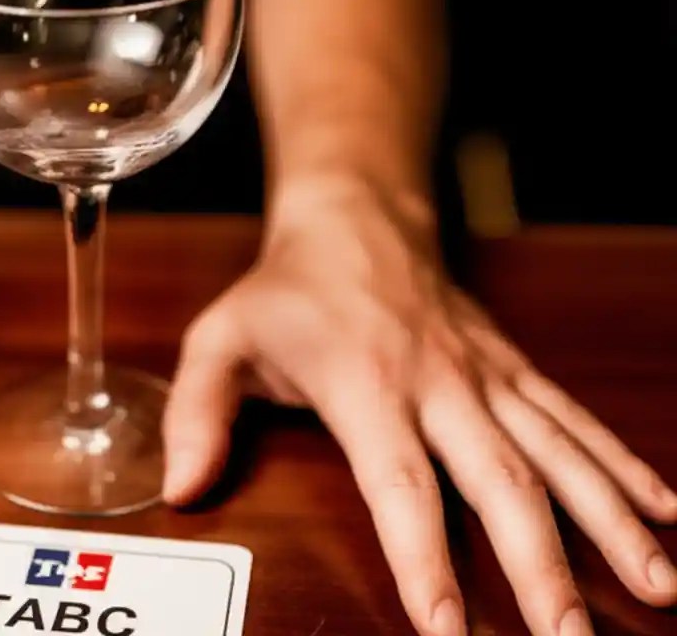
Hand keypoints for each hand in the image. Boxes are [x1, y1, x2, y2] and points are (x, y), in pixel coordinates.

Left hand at [162, 186, 676, 635]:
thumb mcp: (219, 340)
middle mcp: (440, 384)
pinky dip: (623, 464)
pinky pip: (575, 418)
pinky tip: (667, 513)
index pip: (401, 485)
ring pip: (559, 453)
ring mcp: (486, 376)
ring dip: (610, 522)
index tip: (450, 627)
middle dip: (543, 566)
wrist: (358, 215)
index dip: (426, 558)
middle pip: (502, 482)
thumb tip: (180, 492)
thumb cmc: (285, 289)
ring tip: (660, 586)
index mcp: (365, 385)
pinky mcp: (513, 368)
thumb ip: (195, 414)